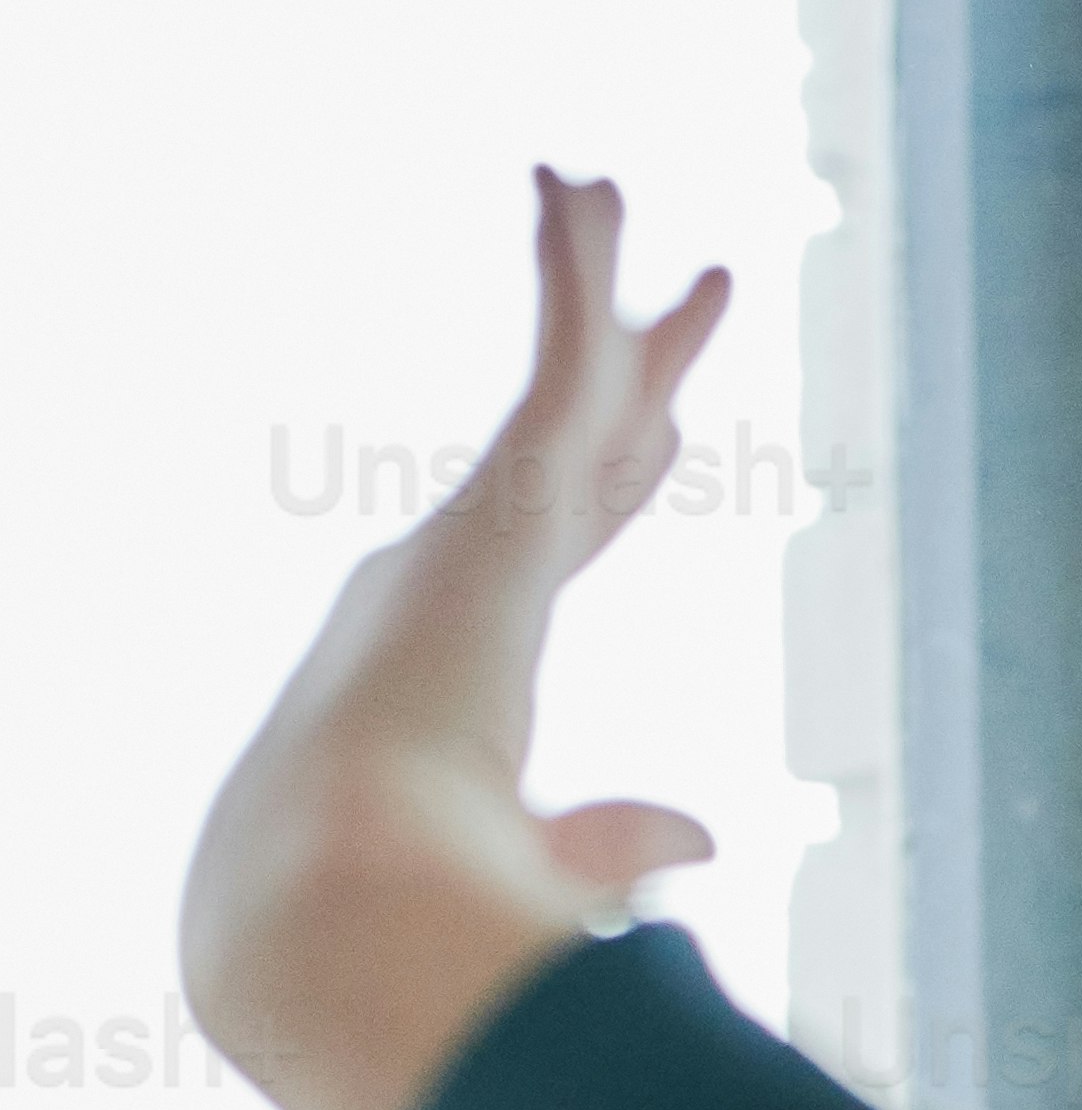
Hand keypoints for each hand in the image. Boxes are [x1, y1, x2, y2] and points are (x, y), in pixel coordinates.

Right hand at [182, 167, 731, 1109]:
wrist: (341, 906)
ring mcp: (476, 535)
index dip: (614, 481)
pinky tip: (579, 190)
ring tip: (606, 187)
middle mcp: (459, 578)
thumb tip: (712, 837)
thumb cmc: (420, 922)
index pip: (562, 551)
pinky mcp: (497, 510)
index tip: (656, 430)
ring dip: (586, 278)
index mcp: (469, 664)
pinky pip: (547, 360)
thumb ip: (614, 842)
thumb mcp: (536, 872)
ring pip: (561, 380)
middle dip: (632, 364)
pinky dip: (565, 275)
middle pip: (579, 448)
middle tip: (674, 285)